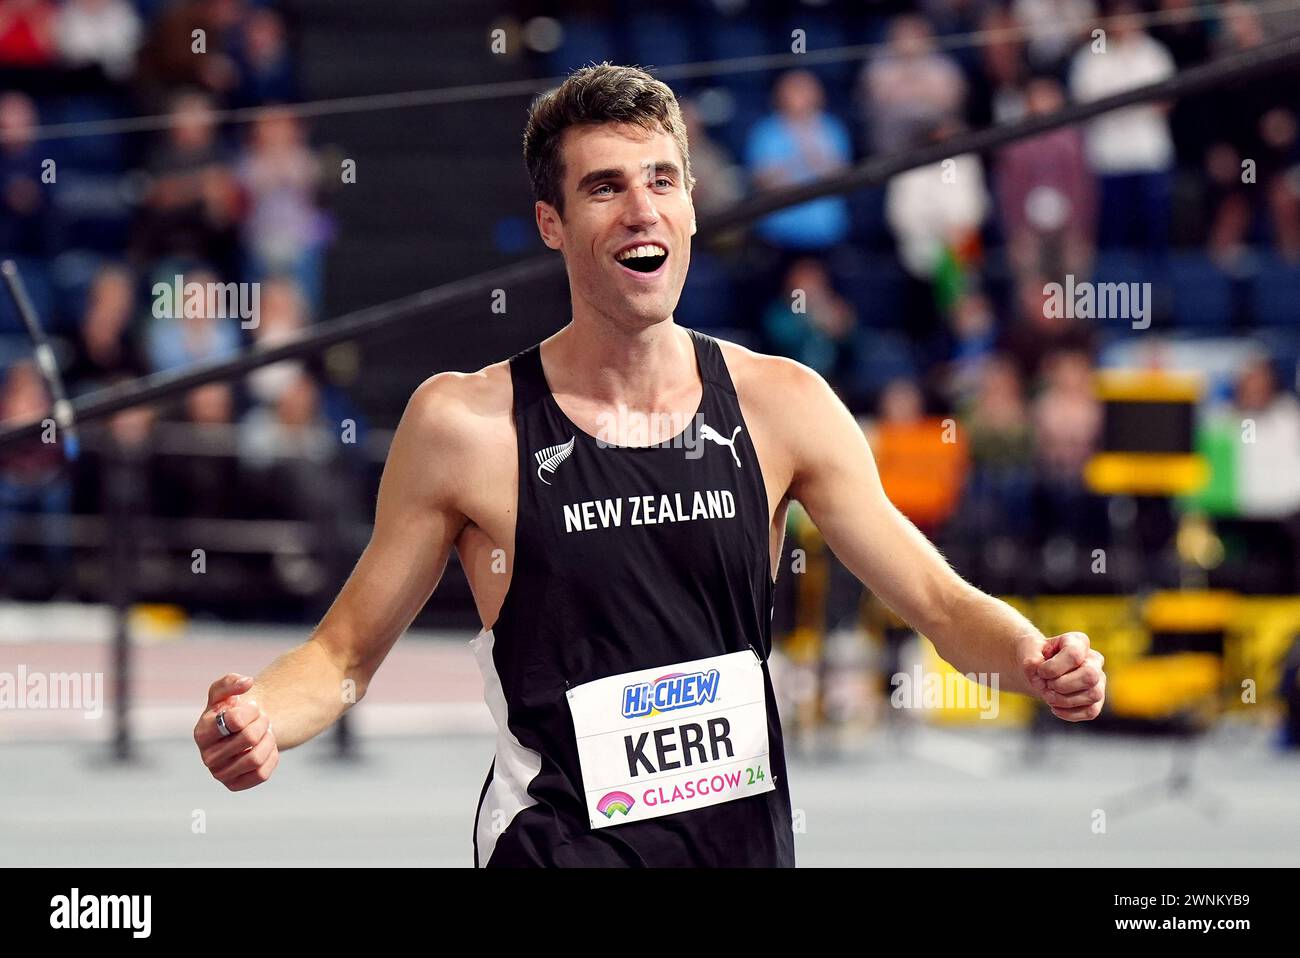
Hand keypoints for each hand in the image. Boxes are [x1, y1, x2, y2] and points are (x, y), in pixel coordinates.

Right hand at [194, 673, 279, 790]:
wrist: (241, 729)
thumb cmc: (230, 709)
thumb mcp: (225, 692)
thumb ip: (231, 682)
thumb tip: (247, 682)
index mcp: (201, 733)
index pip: (235, 720)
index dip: (251, 710)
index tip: (253, 707)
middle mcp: (207, 757)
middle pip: (249, 738)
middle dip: (262, 723)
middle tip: (262, 719)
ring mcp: (220, 774)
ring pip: (256, 758)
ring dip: (268, 740)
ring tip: (265, 733)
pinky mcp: (235, 785)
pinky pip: (262, 774)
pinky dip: (271, 757)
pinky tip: (265, 748)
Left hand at [1022, 632, 1105, 721]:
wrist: (1038, 670)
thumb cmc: (1036, 656)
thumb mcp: (1028, 650)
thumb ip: (1030, 658)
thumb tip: (1036, 669)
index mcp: (1078, 641)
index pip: (1074, 654)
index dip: (1053, 668)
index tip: (1040, 672)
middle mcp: (1094, 660)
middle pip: (1090, 676)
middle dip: (1063, 685)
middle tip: (1047, 686)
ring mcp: (1098, 680)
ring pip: (1093, 695)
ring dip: (1065, 701)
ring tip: (1047, 696)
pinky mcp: (1095, 700)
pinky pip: (1091, 711)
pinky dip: (1070, 713)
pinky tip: (1055, 708)